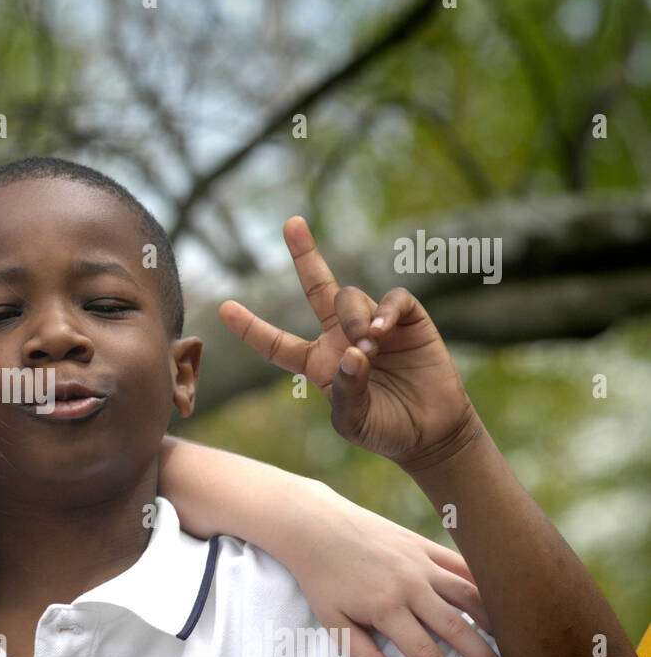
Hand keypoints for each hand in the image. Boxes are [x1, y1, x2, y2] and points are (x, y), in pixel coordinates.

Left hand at [219, 217, 477, 467]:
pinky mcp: (407, 321)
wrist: (432, 433)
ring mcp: (373, 324)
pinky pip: (392, 299)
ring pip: (351, 298)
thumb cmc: (385, 430)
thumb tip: (351, 354)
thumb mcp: (354, 422)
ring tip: (368, 346)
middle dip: (305, 254)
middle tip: (292, 223)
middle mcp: (339, 337)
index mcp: (316, 364)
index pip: (276, 344)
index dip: (251, 328)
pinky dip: (386, 310)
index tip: (223, 308)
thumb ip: (345, 393)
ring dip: (354, 318)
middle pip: (316, 288)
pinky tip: (382, 330)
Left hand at [285, 483, 513, 656]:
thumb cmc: (320, 578)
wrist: (315, 525)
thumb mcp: (332, 621)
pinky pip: (460, 564)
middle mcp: (410, 585)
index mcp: (386, 608)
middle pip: (458, 629)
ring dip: (494, 621)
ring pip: (469, 594)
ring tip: (514, 645)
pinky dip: (482, 582)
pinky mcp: (423, 544)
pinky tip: (500, 598)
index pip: (426, 655)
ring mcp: (420, 562)